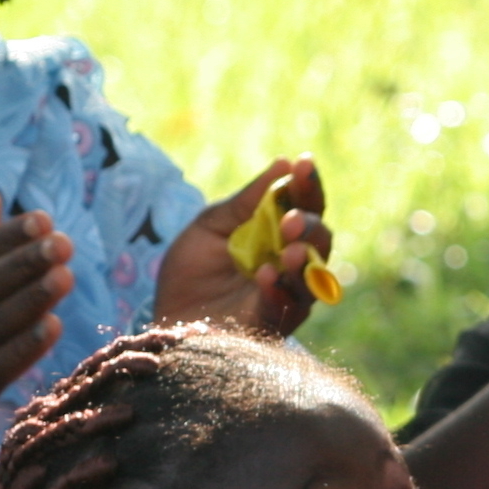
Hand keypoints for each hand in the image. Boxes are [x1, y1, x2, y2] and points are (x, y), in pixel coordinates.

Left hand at [154, 156, 330, 336]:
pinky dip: (279, 289)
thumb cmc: (190, 275)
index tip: (304, 163)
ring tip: (289, 250)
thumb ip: (246, 201)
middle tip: (290, 219)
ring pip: (314, 277)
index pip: (305, 205)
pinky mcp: (273, 324)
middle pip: (320, 240)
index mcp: (278, 235)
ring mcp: (287, 296)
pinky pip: (287, 306)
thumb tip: (284, 163)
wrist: (167, 322)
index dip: (308, 185)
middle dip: (310, 226)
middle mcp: (291, 264)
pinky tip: (265, 276)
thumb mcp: (211, 226)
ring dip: (304, 260)